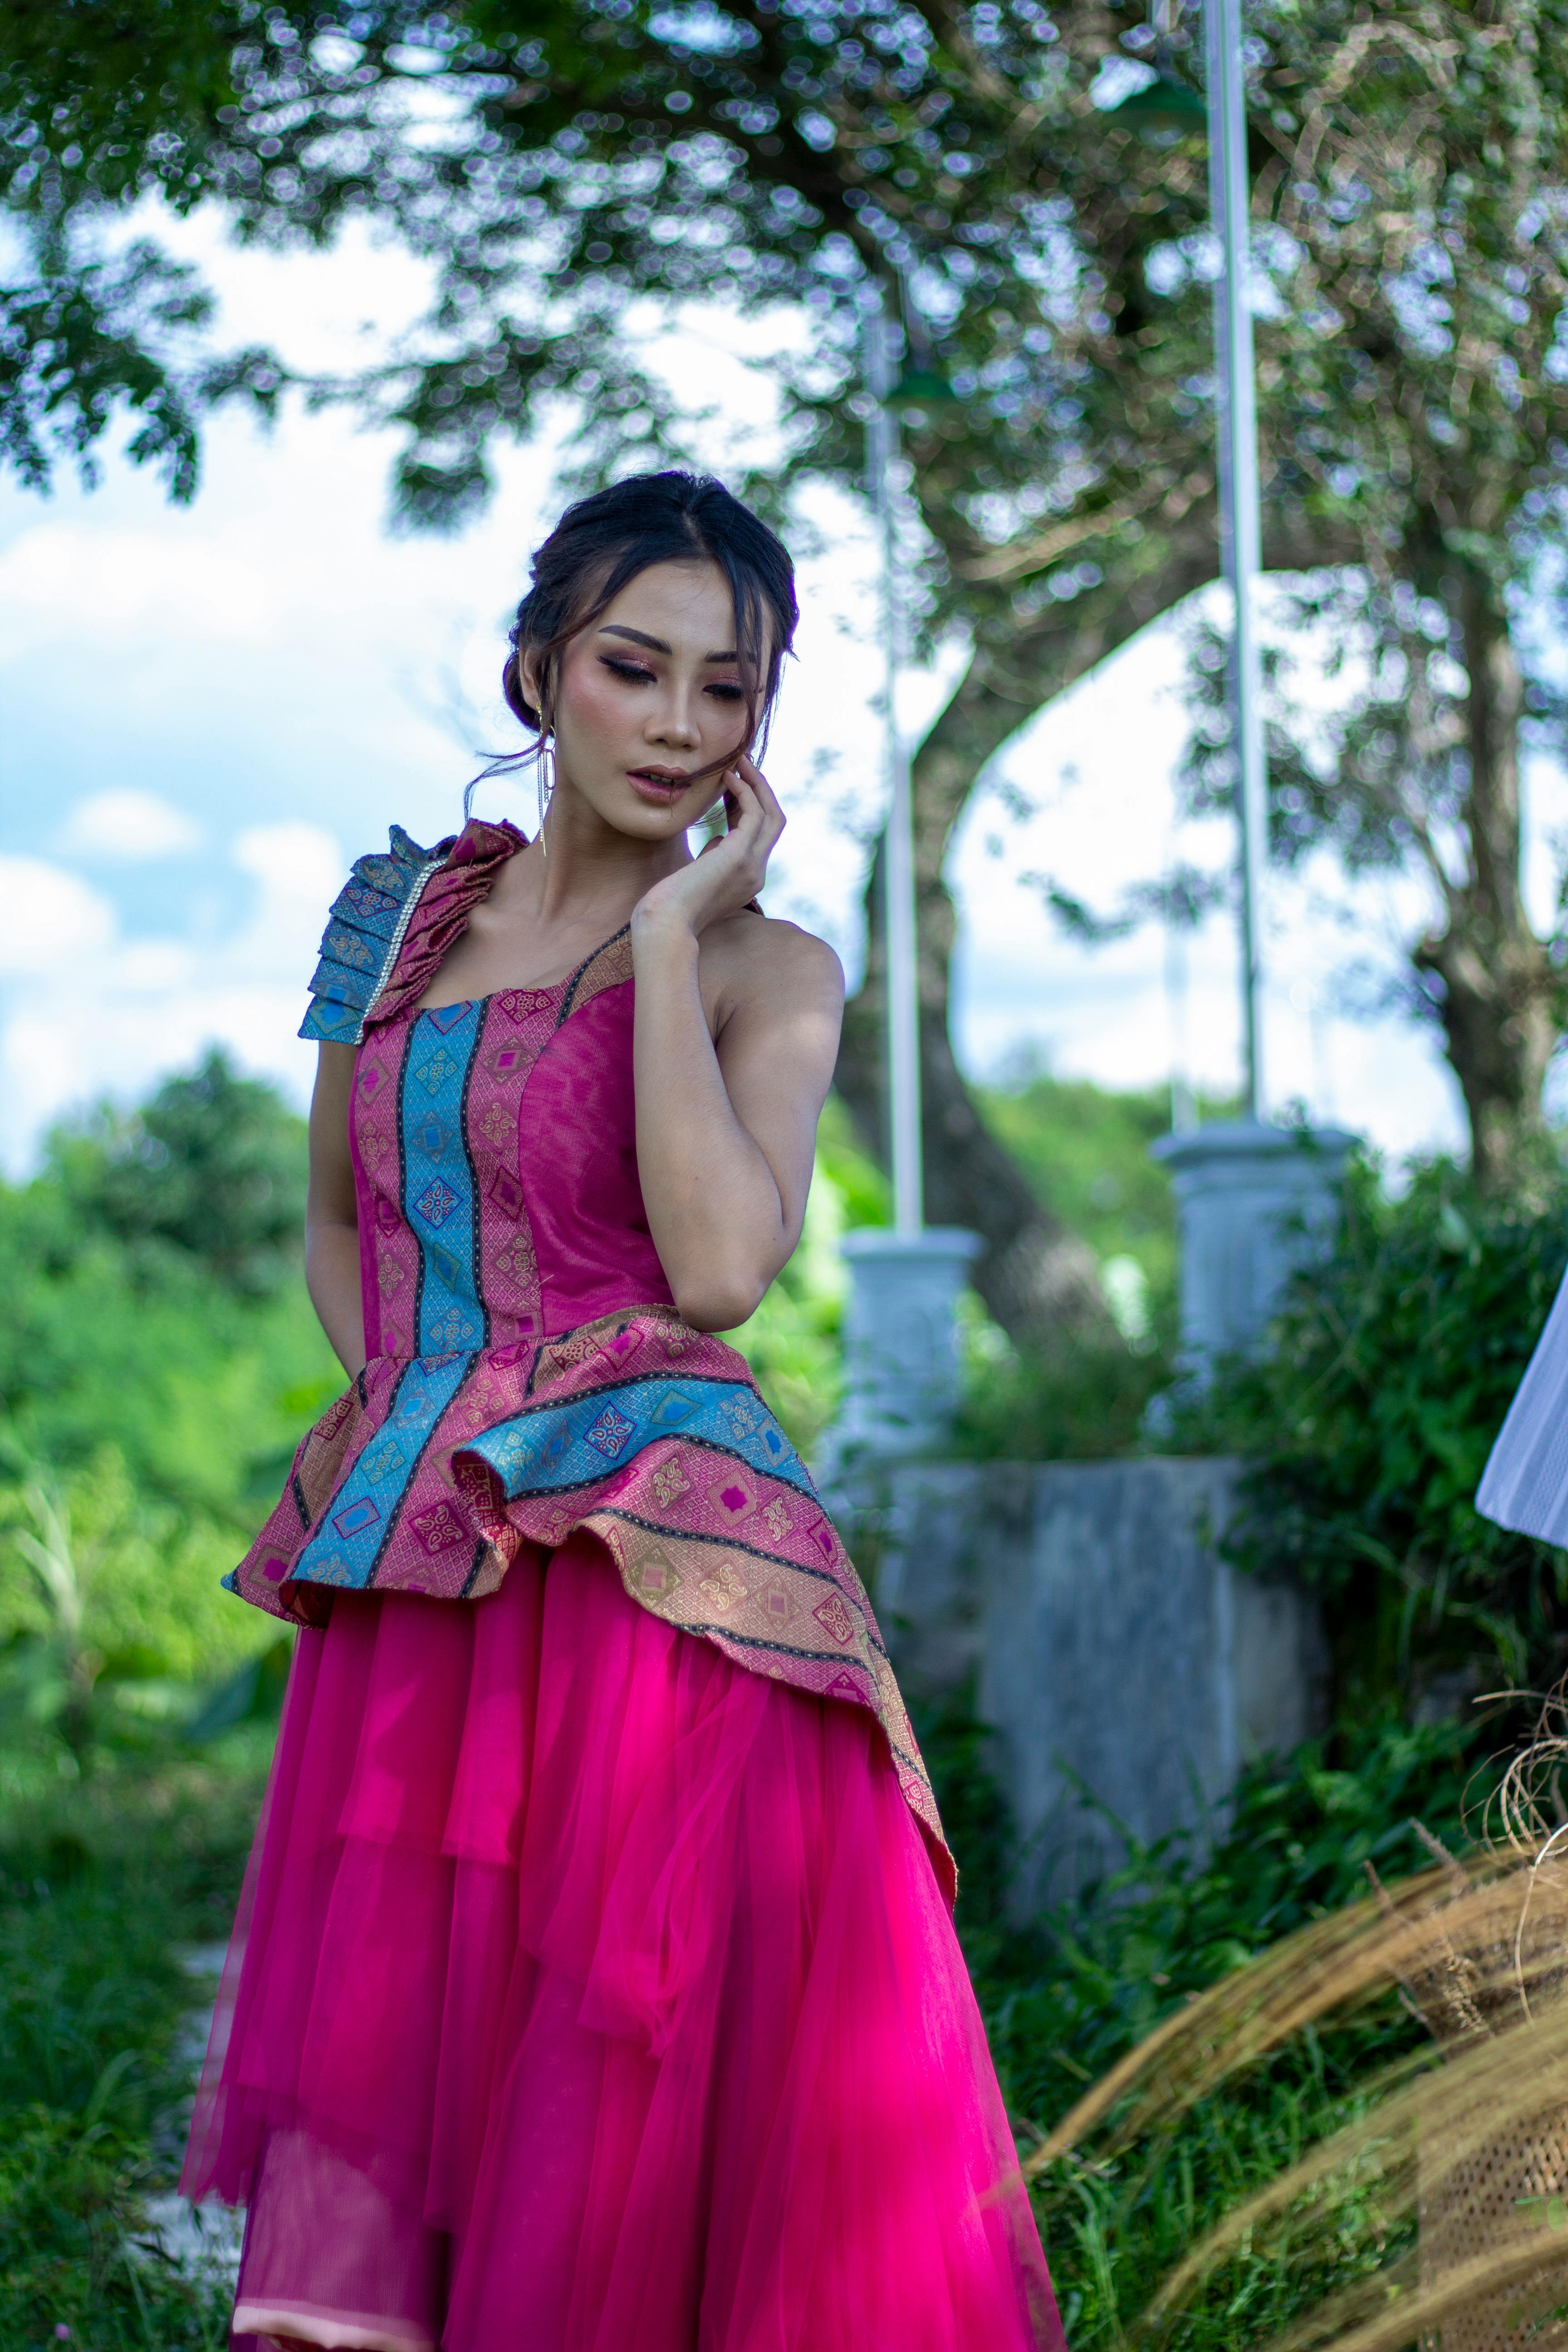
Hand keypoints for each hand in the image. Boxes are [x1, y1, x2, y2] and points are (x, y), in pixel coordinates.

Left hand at [631, 753, 784, 942]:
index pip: (761, 835)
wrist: (666, 924)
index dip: (749, 806)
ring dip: (756, 784)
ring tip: (736, 761)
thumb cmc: (671, 905)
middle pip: (776, 821)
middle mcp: (757, 872)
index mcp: (749, 878)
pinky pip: (753, 814)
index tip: (730, 786)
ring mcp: (752, 865)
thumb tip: (717, 839)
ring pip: (772, 814)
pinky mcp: (740, 856)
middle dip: (762, 790)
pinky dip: (744, 792)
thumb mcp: (699, 876)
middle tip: (742, 764)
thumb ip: (714, 858)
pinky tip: (726, 778)